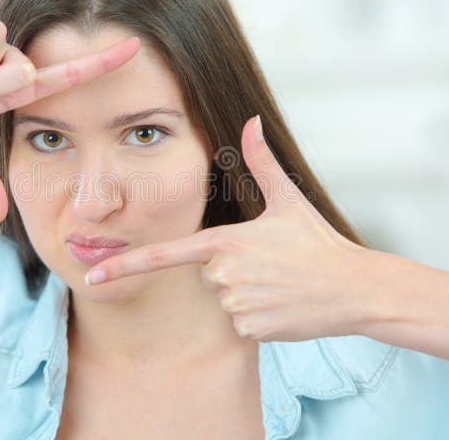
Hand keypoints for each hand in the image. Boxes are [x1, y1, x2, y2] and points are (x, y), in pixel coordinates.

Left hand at [85, 115, 374, 341]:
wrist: (354, 288)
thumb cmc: (317, 242)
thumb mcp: (288, 199)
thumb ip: (262, 161)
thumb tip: (252, 120)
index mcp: (227, 241)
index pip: (167, 254)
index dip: (127, 264)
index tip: (94, 274)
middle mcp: (225, 274)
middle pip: (207, 274)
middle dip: (232, 270)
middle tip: (271, 264)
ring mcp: (238, 304)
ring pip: (224, 299)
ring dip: (247, 293)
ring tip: (281, 283)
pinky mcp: (251, 329)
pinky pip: (240, 322)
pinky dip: (258, 316)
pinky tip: (284, 304)